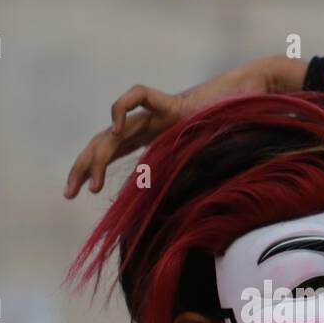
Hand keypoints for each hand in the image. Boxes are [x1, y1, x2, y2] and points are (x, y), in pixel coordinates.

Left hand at [62, 57, 286, 197]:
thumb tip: (188, 225)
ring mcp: (158, 114)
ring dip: (97, 157)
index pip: (110, 149)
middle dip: (83, 166)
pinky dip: (122, 109)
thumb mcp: (206, 167)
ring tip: (91, 185)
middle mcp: (149, 125)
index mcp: (152, 138)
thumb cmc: (236, 131)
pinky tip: (117, 128)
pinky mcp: (172, 102)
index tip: (79, 195)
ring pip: (114, 130)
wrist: (254, 97)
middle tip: (69, 194)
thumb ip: (190, 183)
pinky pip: (138, 97)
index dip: (90, 168)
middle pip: (103, 142)